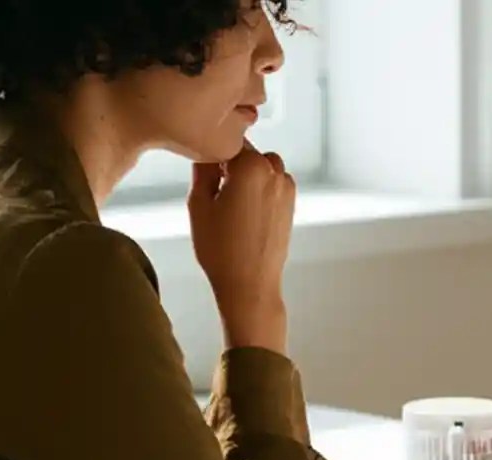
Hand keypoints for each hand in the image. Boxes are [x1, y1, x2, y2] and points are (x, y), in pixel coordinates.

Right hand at [188, 141, 295, 353]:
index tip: (203, 170)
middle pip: (248, 153)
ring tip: (231, 204)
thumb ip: (203, 170)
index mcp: (251, 167)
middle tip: (215, 191)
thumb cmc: (222, 250)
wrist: (250, 284)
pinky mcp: (291, 204)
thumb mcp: (199, 205)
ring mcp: (287, 188)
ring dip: (248, 176)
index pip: (228, 142)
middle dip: (232, 165)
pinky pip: (273, 184)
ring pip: (263, 167)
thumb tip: (205, 153)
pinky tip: (245, 213)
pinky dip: (260, 190)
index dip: (212, 154)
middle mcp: (275, 172)